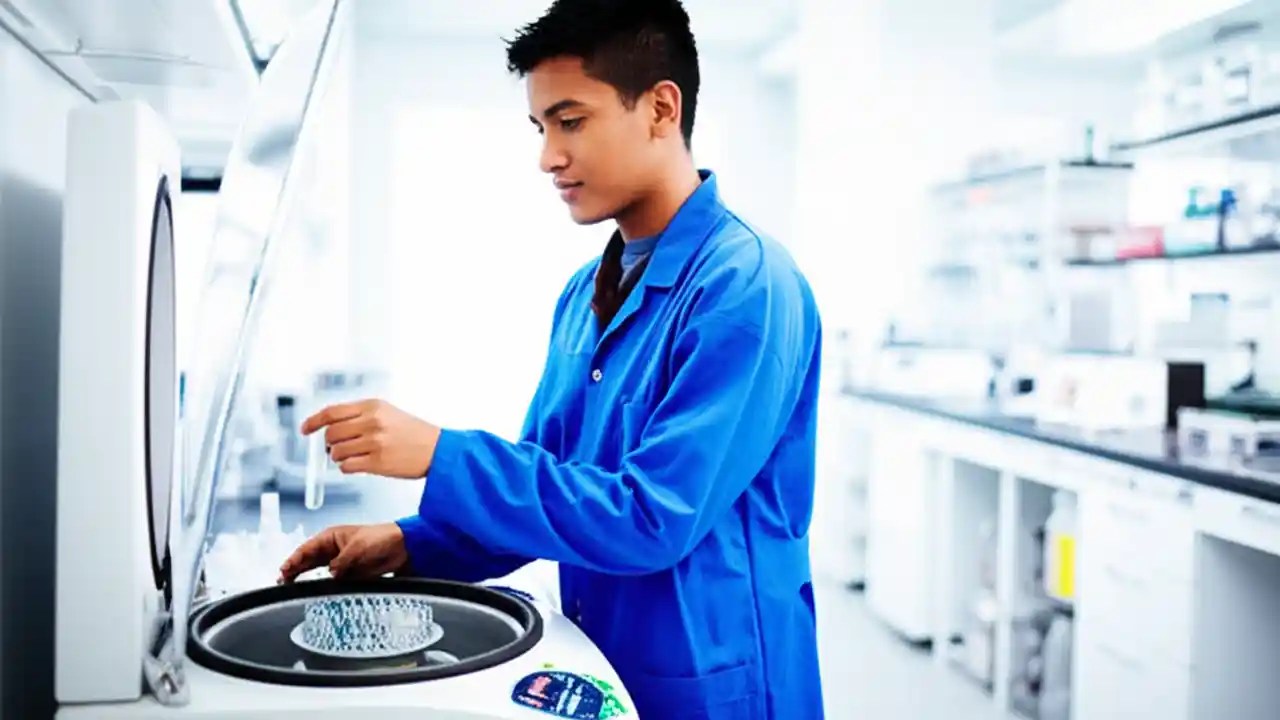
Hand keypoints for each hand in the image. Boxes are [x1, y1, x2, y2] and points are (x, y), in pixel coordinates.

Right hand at [278, 523, 409, 582]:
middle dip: (294, 569)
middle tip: (282, 581)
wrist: (402, 548)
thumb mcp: (358, 548)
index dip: (294, 559)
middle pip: (307, 560)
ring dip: (304, 577)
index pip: (307, 548)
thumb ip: (342, 562)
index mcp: (332, 537)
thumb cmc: (381, 538)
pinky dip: (321, 584)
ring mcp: (340, 561)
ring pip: (315, 570)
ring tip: (290, 586)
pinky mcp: (349, 573)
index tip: (284, 570)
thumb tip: (331, 574)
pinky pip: (331, 580)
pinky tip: (313, 590)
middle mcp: (333, 549)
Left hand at [302, 399, 441, 478]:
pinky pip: (347, 467)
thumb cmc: (412, 433)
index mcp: (372, 406)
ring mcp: (375, 442)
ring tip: (352, 457)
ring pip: (337, 452)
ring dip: (338, 457)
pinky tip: (358, 465)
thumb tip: (329, 426)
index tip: (306, 429)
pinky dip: (347, 468)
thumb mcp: (387, 413)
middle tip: (336, 448)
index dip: (314, 421)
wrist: (437, 450)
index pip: (332, 412)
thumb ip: (359, 416)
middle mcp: (372, 421)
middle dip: (329, 444)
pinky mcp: (378, 462)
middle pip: (331, 433)